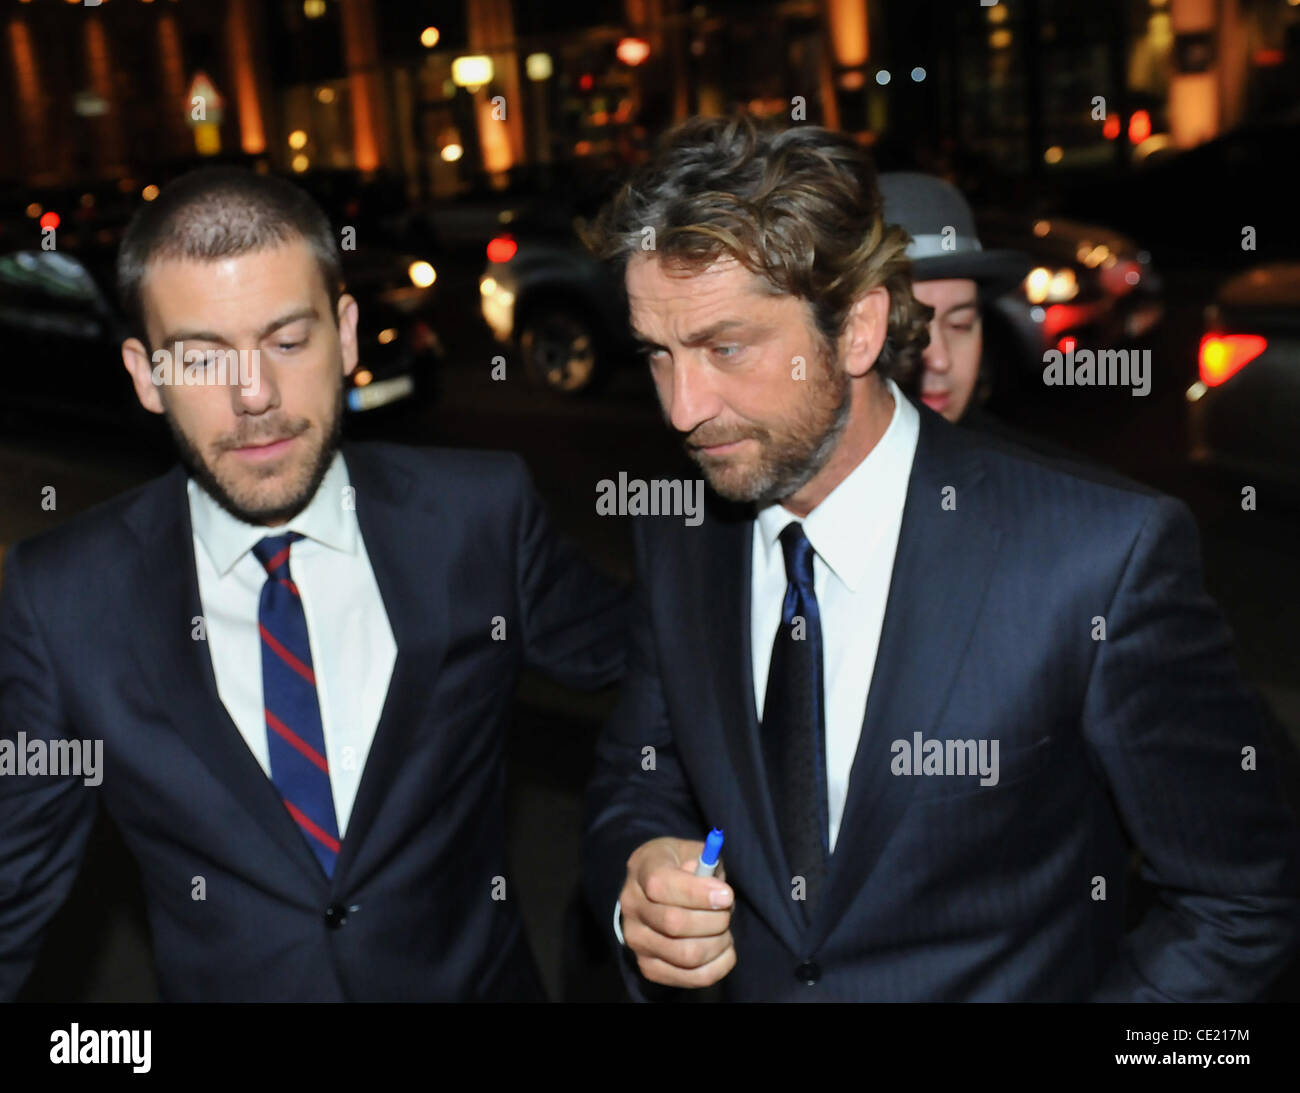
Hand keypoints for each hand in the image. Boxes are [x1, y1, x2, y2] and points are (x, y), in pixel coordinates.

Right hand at [620, 836, 735, 987]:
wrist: (652, 891)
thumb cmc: (680, 867)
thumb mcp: (691, 851)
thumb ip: (705, 861)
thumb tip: (715, 888)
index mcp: (642, 869)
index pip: (661, 885)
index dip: (697, 892)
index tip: (727, 895)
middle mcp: (632, 906)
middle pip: (674, 923)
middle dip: (714, 919)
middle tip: (727, 910)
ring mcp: (636, 940)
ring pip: (685, 955)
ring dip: (717, 943)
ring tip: (725, 930)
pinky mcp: (648, 966)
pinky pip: (690, 978)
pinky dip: (717, 966)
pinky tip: (724, 949)